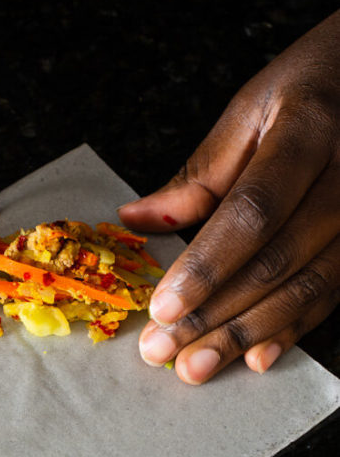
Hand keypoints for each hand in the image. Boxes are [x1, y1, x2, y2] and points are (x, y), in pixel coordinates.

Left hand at [118, 11, 339, 384]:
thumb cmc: (309, 90)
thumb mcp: (251, 110)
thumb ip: (200, 174)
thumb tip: (136, 221)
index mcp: (308, 132)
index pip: (253, 212)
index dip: (206, 266)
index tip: (162, 307)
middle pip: (275, 262)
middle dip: (213, 315)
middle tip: (161, 350)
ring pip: (305, 289)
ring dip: (245, 335)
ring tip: (195, 366)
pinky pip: (331, 296)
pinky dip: (290, 331)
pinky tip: (254, 358)